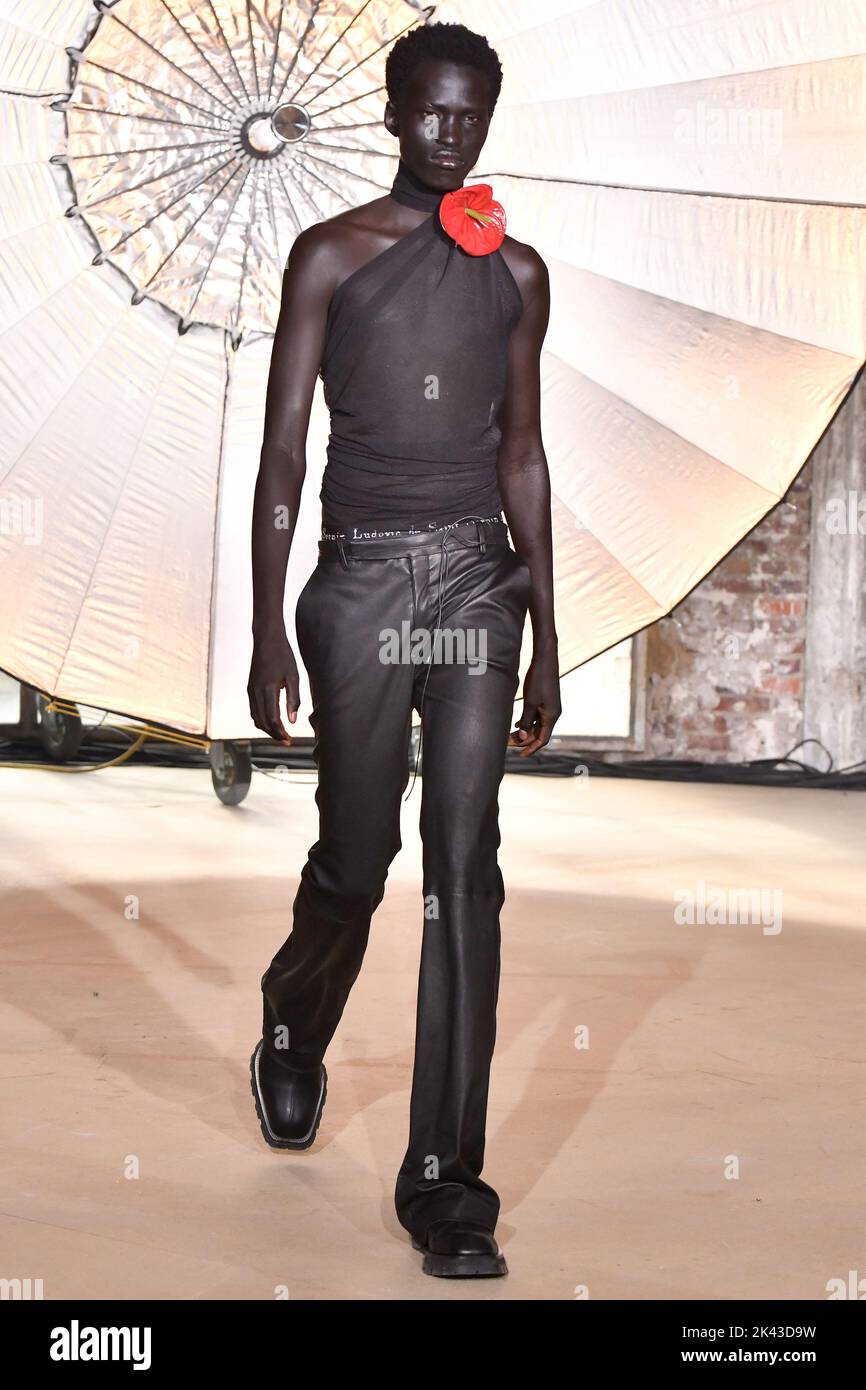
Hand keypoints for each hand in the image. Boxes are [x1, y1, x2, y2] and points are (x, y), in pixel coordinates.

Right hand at [247, 627, 300, 744]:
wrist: (266, 639)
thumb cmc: (283, 655)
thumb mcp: (294, 676)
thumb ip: (294, 699)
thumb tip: (293, 721)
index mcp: (267, 689)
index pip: (272, 719)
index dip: (280, 733)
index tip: (289, 740)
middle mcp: (255, 692)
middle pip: (262, 722)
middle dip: (274, 734)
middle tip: (287, 741)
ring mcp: (250, 690)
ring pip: (255, 718)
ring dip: (267, 728)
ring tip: (281, 733)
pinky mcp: (250, 688)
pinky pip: (253, 710)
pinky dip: (261, 719)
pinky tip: (272, 721)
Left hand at [508, 644, 560, 755]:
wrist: (545, 660)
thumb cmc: (538, 679)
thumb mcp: (530, 702)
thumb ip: (527, 721)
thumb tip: (523, 738)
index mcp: (552, 716)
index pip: (542, 739)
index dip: (531, 748)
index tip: (520, 755)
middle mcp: (553, 714)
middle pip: (538, 734)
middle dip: (523, 740)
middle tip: (506, 743)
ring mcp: (550, 708)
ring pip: (537, 726)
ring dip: (524, 732)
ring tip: (509, 736)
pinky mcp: (546, 701)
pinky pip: (537, 717)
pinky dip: (527, 722)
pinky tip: (516, 724)